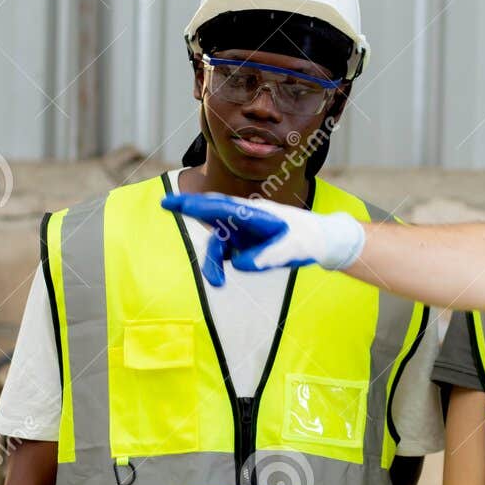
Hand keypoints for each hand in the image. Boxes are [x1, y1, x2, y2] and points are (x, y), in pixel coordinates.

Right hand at [160, 192, 364, 285]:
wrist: (319, 242)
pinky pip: (224, 252)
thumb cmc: (307, 240)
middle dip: (189, 209)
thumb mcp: (293, 249)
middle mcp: (245, 218)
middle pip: (212, 215)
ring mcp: (243, 229)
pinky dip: (218, 265)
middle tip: (165, 204)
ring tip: (217, 283)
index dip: (196, 204)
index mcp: (256, 213)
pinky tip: (220, 279)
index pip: (221, 206)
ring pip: (216, 242)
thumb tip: (239, 264)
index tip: (173, 200)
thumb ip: (268, 256)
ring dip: (211, 262)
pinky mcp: (243, 241)